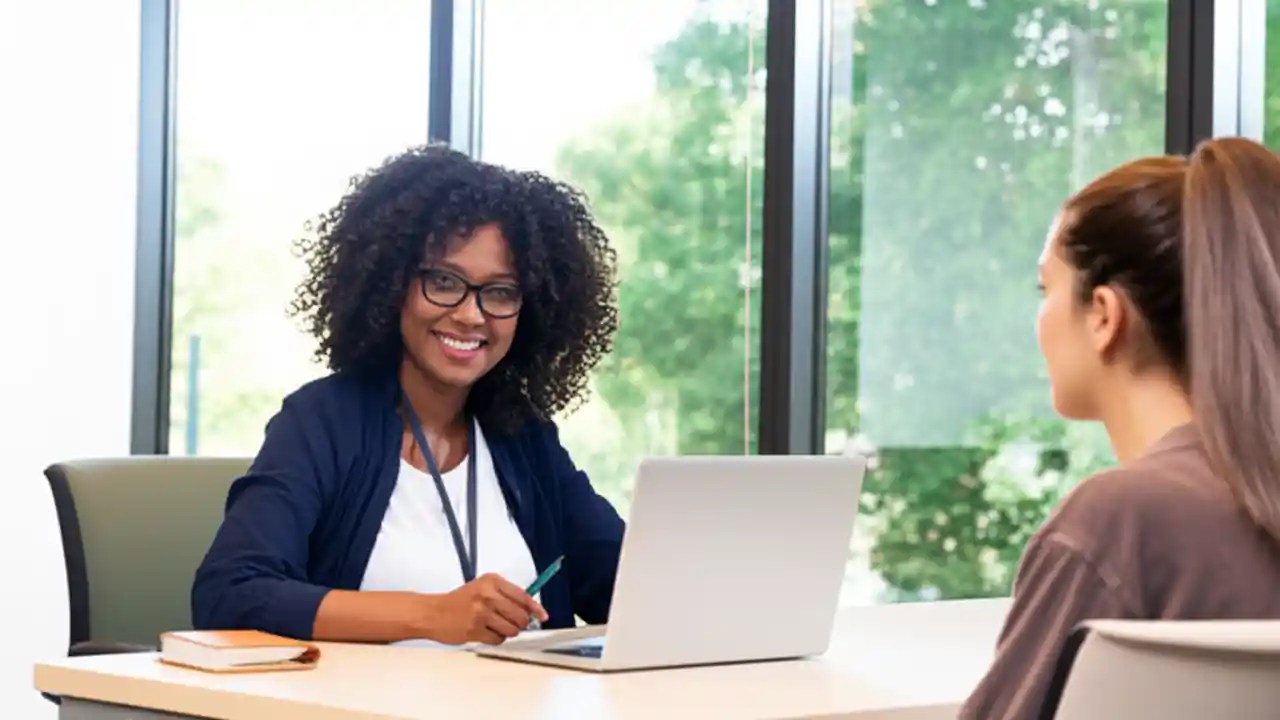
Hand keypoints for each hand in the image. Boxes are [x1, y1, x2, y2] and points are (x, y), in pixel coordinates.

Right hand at [426, 573, 548, 644]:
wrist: (433, 612)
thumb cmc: (458, 601)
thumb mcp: (482, 588)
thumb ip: (506, 596)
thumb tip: (530, 610)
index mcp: (492, 581)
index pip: (523, 596)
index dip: (536, 608)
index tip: (543, 615)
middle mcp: (487, 595)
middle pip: (520, 616)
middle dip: (520, 623)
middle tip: (513, 623)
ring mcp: (481, 612)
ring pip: (511, 630)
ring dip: (507, 632)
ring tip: (495, 626)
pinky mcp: (475, 629)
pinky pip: (498, 639)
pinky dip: (496, 638)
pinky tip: (486, 631)